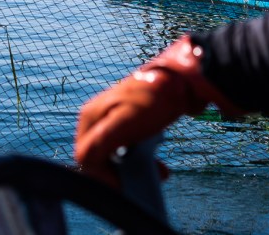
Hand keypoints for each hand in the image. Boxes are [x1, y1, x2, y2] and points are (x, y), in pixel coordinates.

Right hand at [74, 36, 241, 185]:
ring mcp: (114, 119)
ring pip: (116, 156)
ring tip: (156, 176)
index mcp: (90, 117)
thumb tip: (84, 163)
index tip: (124, 187)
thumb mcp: (123, 123)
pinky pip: (130, 150)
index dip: (102, 177)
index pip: (85, 158)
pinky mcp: (131, 122)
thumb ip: (99, 143)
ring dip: (134, 171)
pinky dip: (143, 162)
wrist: (183, 80)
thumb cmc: (153, 100)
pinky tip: (160, 168)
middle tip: (140, 186)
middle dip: (120, 175)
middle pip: (100, 158)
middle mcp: (98, 118)